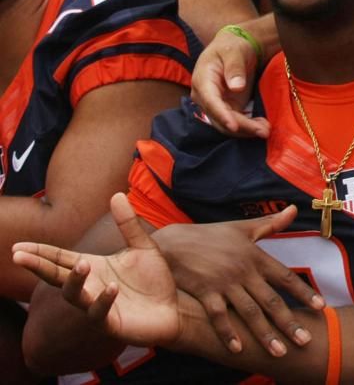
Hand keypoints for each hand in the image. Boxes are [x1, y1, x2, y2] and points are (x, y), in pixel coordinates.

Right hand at [12, 193, 181, 347]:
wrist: (172, 309)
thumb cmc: (152, 280)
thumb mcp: (142, 246)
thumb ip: (128, 223)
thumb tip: (116, 193)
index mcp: (93, 267)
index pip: (60, 258)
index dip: (40, 252)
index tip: (17, 246)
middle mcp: (89, 286)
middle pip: (57, 276)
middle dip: (38, 266)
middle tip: (18, 256)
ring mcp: (97, 306)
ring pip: (74, 296)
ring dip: (74, 280)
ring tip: (82, 264)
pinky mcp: (111, 323)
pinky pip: (100, 313)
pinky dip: (103, 300)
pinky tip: (112, 287)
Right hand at [154, 206, 322, 355]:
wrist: (173, 242)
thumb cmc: (210, 236)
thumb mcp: (242, 228)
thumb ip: (270, 224)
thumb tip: (295, 209)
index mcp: (255, 256)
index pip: (285, 277)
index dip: (303, 292)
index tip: (320, 307)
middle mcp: (244, 271)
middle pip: (271, 300)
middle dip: (289, 322)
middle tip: (305, 341)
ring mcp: (224, 283)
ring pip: (249, 312)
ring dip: (265, 334)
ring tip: (279, 352)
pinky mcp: (204, 292)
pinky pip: (218, 316)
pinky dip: (228, 333)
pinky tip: (238, 349)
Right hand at [191, 25, 268, 137]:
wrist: (234, 48)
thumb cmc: (232, 47)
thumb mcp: (234, 52)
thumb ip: (234, 68)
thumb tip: (236, 87)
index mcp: (203, 80)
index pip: (210, 101)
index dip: (222, 114)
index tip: (234, 126)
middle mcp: (205, 97)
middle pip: (219, 117)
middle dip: (241, 127)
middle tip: (263, 131)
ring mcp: (216, 104)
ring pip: (227, 124)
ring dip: (246, 130)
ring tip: (266, 130)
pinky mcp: (227, 108)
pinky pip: (235, 122)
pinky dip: (248, 127)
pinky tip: (262, 127)